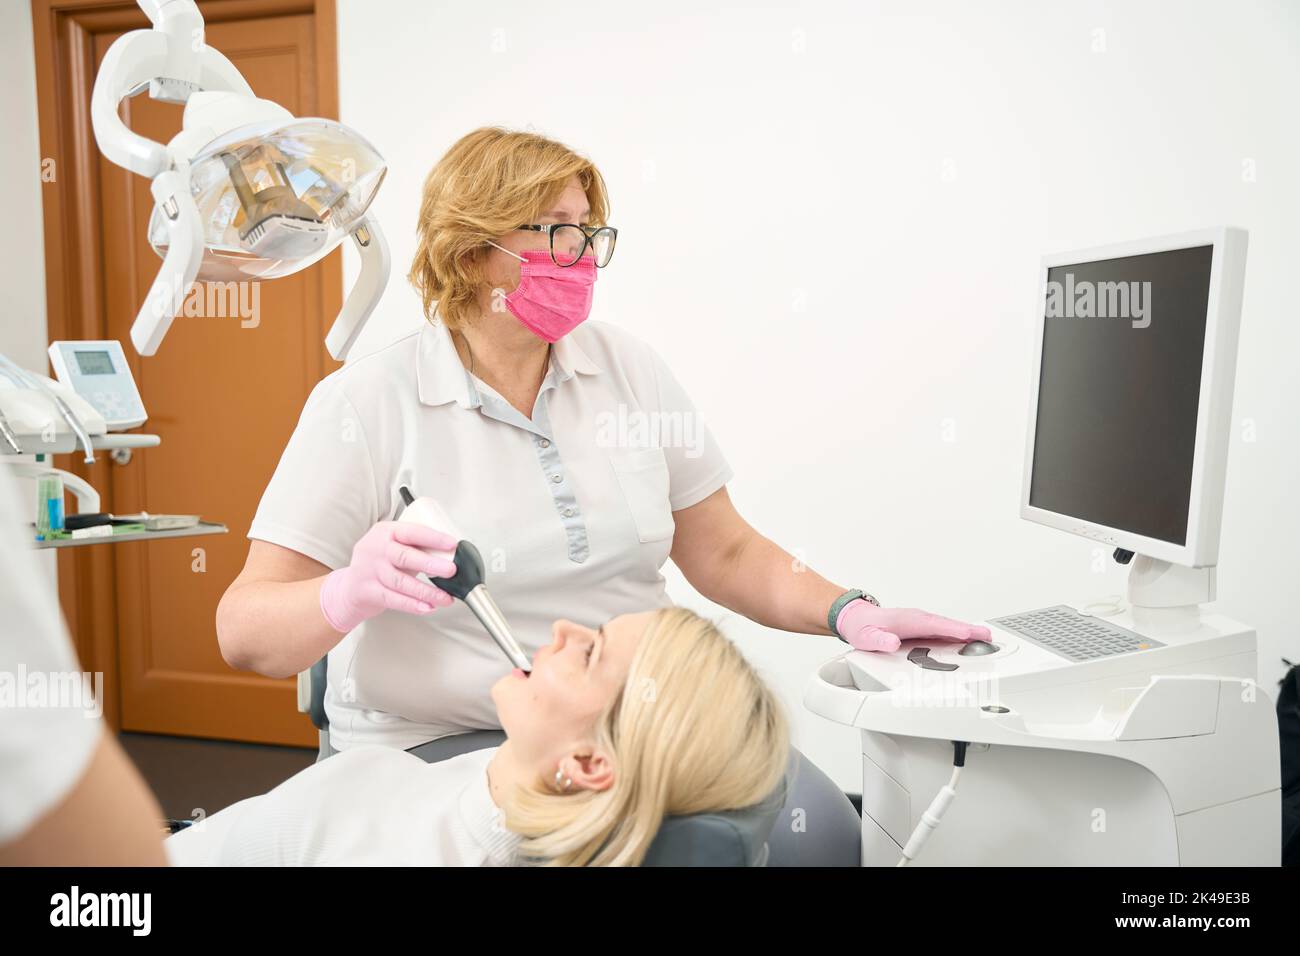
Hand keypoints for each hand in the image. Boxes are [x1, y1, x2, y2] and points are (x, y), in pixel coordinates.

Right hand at [319, 521, 458, 632]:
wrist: (350, 587)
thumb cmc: (380, 563)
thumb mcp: (396, 548)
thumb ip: (418, 549)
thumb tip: (451, 556)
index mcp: (385, 532)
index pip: (410, 531)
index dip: (432, 538)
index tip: (451, 544)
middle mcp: (375, 549)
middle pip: (403, 556)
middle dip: (430, 564)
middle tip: (451, 570)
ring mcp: (369, 571)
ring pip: (400, 582)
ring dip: (426, 591)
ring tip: (445, 598)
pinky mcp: (367, 591)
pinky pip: (393, 599)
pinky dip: (412, 605)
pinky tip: (427, 607)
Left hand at [836, 599, 991, 652]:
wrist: (857, 619)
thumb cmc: (862, 627)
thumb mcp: (866, 637)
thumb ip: (879, 640)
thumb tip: (892, 642)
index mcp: (908, 620)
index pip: (936, 625)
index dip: (955, 630)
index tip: (972, 634)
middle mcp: (917, 618)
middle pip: (948, 625)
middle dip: (969, 630)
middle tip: (989, 637)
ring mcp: (921, 622)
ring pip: (947, 626)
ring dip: (966, 632)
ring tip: (985, 639)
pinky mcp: (921, 626)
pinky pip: (943, 629)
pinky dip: (957, 633)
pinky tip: (966, 640)